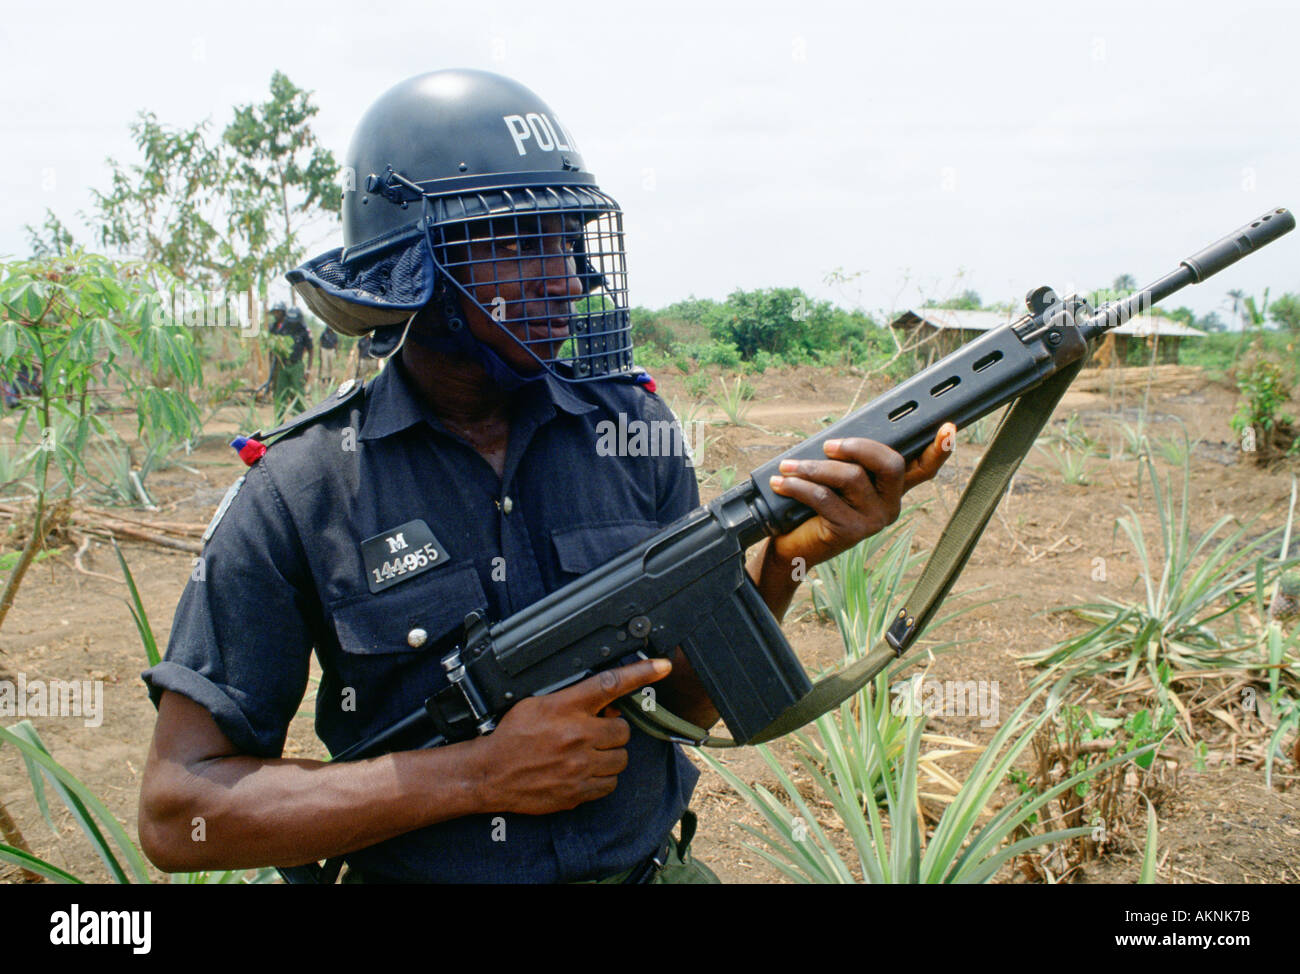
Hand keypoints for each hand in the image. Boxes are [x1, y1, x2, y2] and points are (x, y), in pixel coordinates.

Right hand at [467, 657, 671, 814]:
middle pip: (623, 731)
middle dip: (613, 732)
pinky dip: (601, 779)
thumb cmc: (512, 736)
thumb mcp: (537, 704)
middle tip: (595, 734)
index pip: (610, 684)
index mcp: (566, 707)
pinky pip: (609, 784)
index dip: (640, 673)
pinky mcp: (578, 791)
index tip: (662, 666)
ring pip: (620, 759)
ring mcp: (579, 765)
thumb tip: (606, 705)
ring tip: (587, 754)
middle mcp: (577, 735)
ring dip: (609, 756)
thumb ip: (572, 701)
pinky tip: (583, 772)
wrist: (490, 774)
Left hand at [765, 423, 955, 571]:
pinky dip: (798, 486)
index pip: (923, 468)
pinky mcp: (850, 532)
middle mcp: (890, 505)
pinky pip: (824, 498)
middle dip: (858, 446)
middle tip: (828, 445)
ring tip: (788, 466)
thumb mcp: (834, 480)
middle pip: (890, 464)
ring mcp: (873, 521)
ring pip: (851, 477)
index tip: (948, 428)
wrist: (792, 547)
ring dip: (814, 467)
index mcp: (891, 489)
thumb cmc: (812, 506)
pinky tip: (782, 482)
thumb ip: (848, 460)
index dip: (938, 449)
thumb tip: (838, 440)